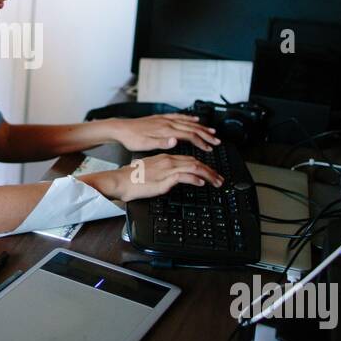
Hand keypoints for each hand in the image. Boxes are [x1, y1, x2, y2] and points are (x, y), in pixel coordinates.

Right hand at [87, 152, 222, 201]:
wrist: (120, 180)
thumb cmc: (131, 178)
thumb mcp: (150, 171)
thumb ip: (162, 171)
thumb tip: (171, 178)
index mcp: (165, 158)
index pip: (189, 159)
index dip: (203, 165)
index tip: (211, 173)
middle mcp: (168, 161)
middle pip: (195, 162)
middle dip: (210, 170)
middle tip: (220, 179)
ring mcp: (167, 169)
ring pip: (194, 167)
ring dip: (208, 174)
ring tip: (216, 182)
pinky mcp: (164, 178)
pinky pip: (184, 176)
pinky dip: (195, 178)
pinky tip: (201, 182)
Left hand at [110, 114, 218, 153]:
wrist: (121, 129)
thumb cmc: (132, 139)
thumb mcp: (145, 145)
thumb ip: (162, 143)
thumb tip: (175, 141)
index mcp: (166, 131)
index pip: (189, 136)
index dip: (201, 142)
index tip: (209, 148)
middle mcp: (167, 123)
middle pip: (192, 128)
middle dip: (206, 135)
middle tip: (217, 141)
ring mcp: (165, 119)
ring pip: (187, 122)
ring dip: (201, 127)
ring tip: (211, 131)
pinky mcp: (161, 118)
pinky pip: (179, 117)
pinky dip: (189, 118)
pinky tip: (194, 119)